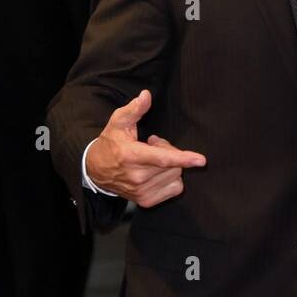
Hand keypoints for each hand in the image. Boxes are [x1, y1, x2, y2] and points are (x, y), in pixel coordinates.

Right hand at [86, 90, 205, 207]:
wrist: (95, 171)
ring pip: (175, 176)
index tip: (201, 160)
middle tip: (154, 146)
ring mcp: (142, 191)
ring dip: (170, 166)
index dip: (183, 158)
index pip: (162, 159)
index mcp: (132, 156)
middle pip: (173, 164)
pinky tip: (156, 173)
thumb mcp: (118, 122)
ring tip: (152, 160)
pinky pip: (175, 189)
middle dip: (170, 151)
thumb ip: (134, 109)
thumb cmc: (110, 143)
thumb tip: (146, 95)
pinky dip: (171, 179)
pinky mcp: (146, 201)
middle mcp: (137, 176)